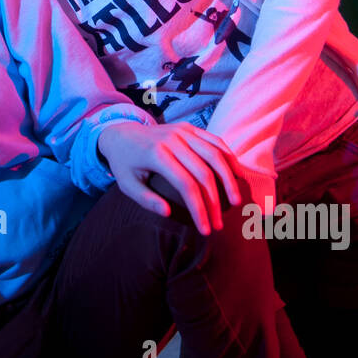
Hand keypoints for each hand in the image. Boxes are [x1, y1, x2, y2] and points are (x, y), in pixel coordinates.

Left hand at [97, 120, 243, 234]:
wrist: (121, 133)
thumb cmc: (124, 163)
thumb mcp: (126, 184)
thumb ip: (145, 199)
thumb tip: (167, 213)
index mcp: (156, 154)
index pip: (185, 184)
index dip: (198, 209)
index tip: (205, 229)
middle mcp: (173, 140)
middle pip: (203, 172)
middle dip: (215, 201)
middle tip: (220, 224)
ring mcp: (183, 131)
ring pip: (215, 154)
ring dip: (229, 179)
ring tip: (236, 201)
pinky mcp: (189, 127)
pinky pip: (215, 140)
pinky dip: (228, 157)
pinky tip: (236, 174)